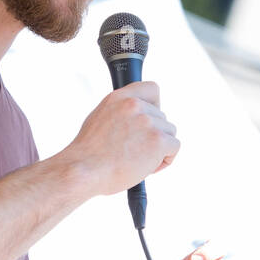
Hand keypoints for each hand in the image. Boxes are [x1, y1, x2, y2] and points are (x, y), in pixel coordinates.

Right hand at [63, 81, 179, 195]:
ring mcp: (147, 121)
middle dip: (152, 135)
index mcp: (118, 98)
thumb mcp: (99, 120)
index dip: (155, 105)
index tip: (150, 118)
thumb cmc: (88, 154)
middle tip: (134, 151)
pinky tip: (147, 167)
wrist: (84, 170)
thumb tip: (135, 120)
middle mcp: (134, 105)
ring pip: (169, 133)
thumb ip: (120, 114)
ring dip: (158, 148)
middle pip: (162, 117)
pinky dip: (165, 160)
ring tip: (137, 160)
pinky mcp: (158, 140)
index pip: (151, 89)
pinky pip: (174, 147)